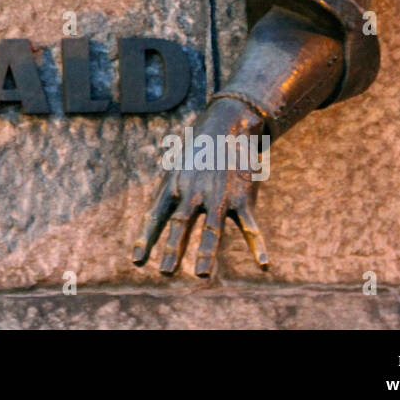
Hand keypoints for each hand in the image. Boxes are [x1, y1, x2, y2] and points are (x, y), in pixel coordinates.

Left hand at [133, 97, 270, 276]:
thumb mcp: (176, 168)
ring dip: (207, 253)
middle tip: (165, 272)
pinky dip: (257, 246)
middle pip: (181, 224)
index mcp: (173, 184)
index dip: (145, 238)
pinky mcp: (240, 197)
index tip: (136, 261)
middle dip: (173, 249)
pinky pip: (249, 226)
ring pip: (212, 228)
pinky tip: (264, 263)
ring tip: (202, 275)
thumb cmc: (196, 152)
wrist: (226, 124)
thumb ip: (169, 196)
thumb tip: (155, 222)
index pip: (155, 215)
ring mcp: (218, 195)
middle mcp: (193, 191)